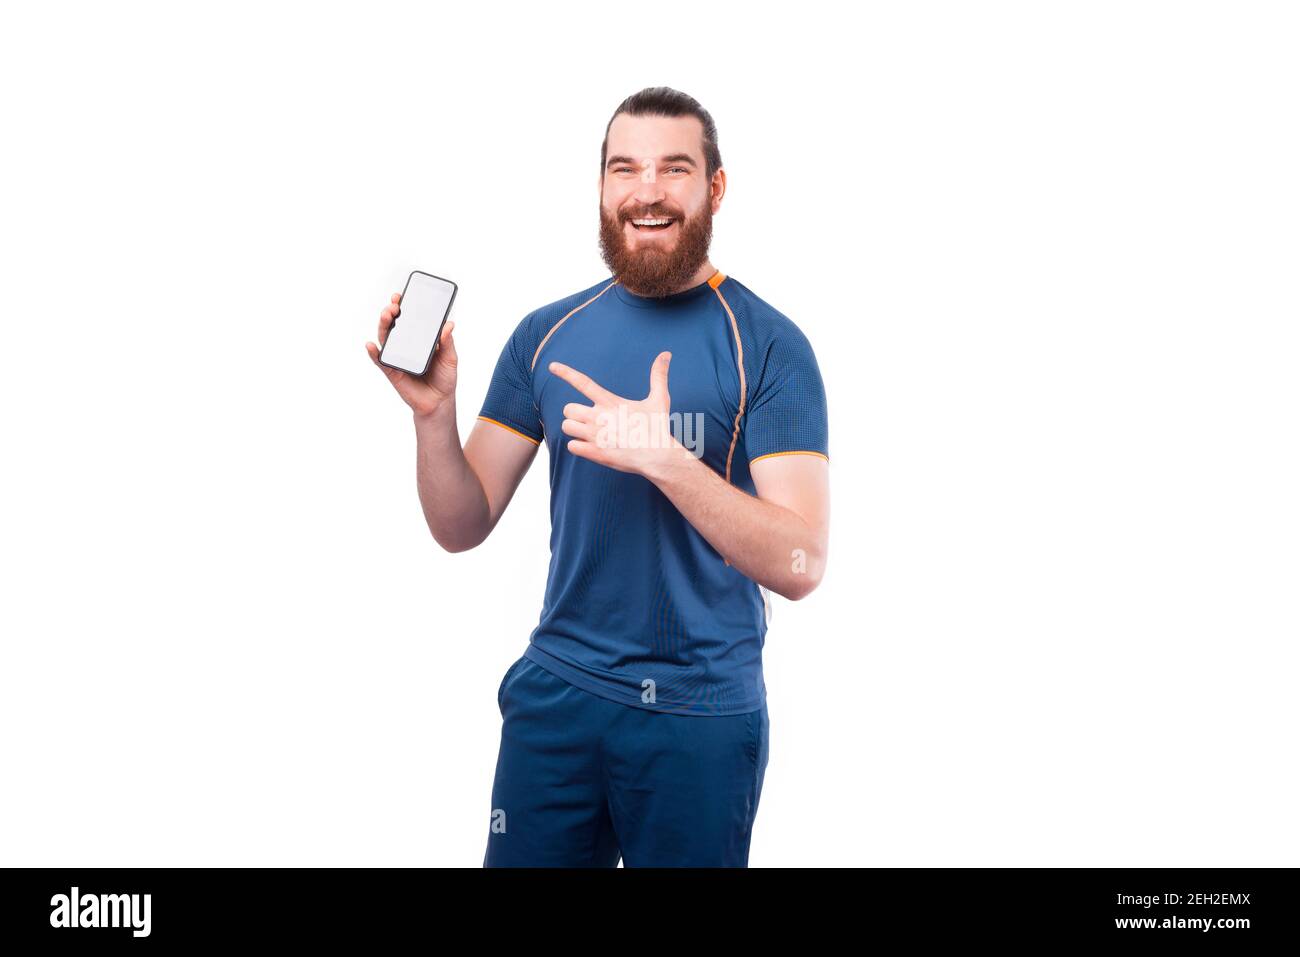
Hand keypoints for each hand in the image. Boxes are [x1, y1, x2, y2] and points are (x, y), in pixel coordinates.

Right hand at [365, 292, 457, 416]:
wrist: (439, 402)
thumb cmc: (444, 378)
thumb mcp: (450, 358)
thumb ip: (448, 342)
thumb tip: (448, 324)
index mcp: (419, 339)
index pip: (409, 319)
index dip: (403, 307)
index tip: (402, 296)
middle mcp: (406, 345)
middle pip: (394, 325)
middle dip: (391, 312)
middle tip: (395, 305)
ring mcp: (397, 357)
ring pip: (386, 338)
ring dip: (384, 325)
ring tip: (387, 316)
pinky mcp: (392, 371)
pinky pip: (380, 361)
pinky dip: (374, 353)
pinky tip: (371, 345)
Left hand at [550, 351, 688, 478]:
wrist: (657, 456)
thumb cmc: (657, 427)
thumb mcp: (659, 399)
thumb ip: (658, 376)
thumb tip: (666, 354)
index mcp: (610, 402)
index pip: (583, 382)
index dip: (566, 373)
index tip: (552, 366)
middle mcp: (598, 417)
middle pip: (567, 408)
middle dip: (575, 414)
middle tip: (590, 420)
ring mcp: (594, 435)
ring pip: (567, 427)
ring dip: (575, 430)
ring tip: (591, 434)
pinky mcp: (593, 453)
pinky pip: (571, 446)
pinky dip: (578, 447)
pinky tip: (592, 448)